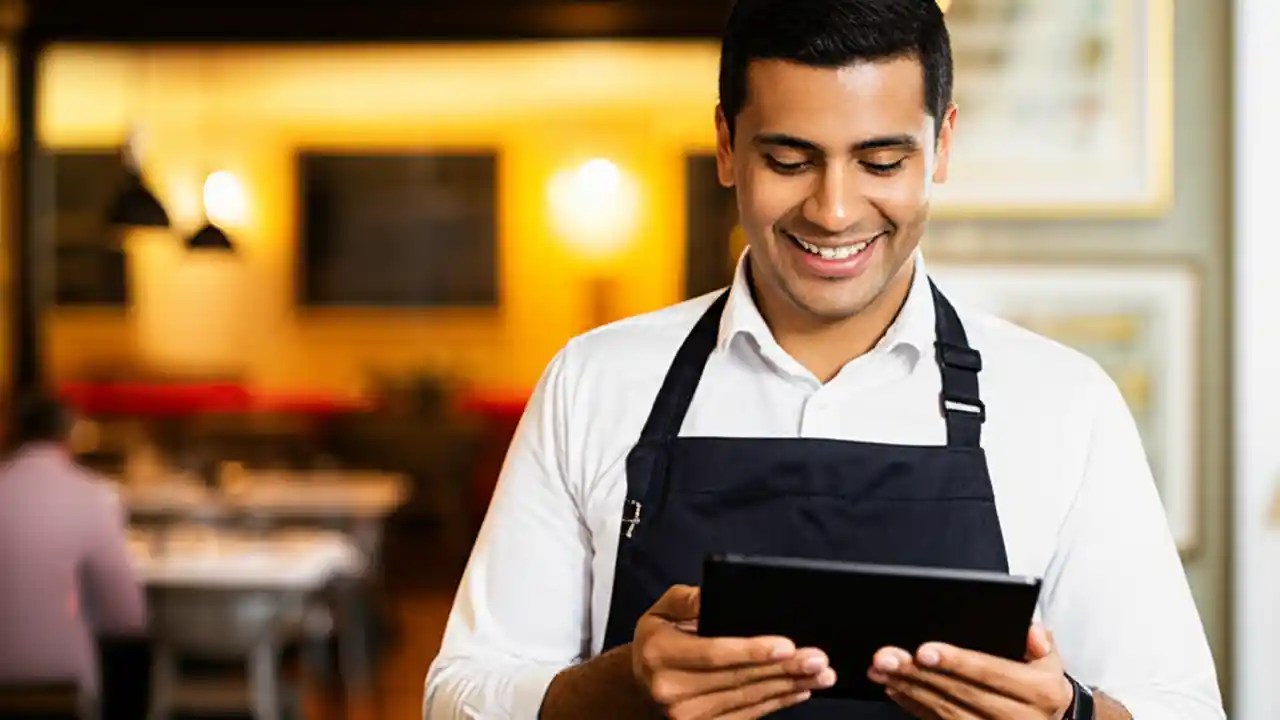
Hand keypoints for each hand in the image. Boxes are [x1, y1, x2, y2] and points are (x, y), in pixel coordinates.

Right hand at [632, 584, 836, 719]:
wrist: (643, 682)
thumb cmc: (659, 640)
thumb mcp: (661, 610)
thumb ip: (685, 599)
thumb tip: (708, 596)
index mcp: (660, 655)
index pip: (713, 654)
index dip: (752, 651)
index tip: (786, 645)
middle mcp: (671, 690)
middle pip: (737, 679)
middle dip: (783, 668)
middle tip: (817, 658)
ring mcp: (687, 716)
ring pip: (748, 699)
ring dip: (788, 686)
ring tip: (819, 674)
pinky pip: (748, 715)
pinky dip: (777, 702)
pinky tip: (799, 690)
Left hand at [867, 624, 1073, 719]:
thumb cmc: (1041, 683)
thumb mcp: (1050, 660)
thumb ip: (1040, 642)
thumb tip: (1033, 632)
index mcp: (1039, 692)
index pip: (991, 673)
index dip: (957, 661)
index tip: (924, 651)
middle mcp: (1018, 718)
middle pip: (961, 693)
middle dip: (920, 673)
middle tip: (888, 657)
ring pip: (945, 711)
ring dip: (909, 688)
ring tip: (882, 669)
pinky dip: (914, 706)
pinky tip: (895, 688)